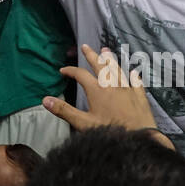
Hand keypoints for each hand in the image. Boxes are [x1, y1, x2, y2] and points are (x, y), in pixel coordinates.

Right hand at [42, 44, 172, 149]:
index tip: (62, 70)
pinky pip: (136, 82)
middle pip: (100, 66)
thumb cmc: (110, 131)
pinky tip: (134, 72)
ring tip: (105, 51)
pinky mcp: (139, 97)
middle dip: (91, 55)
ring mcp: (127, 89)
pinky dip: (133, 76)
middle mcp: (112, 85)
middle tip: (85, 46)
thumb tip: (45, 100)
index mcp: (97, 90)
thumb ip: (64, 110)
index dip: (70, 71)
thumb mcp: (83, 123)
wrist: (138, 138)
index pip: (80, 75)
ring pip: (117, 70)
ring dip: (110, 60)